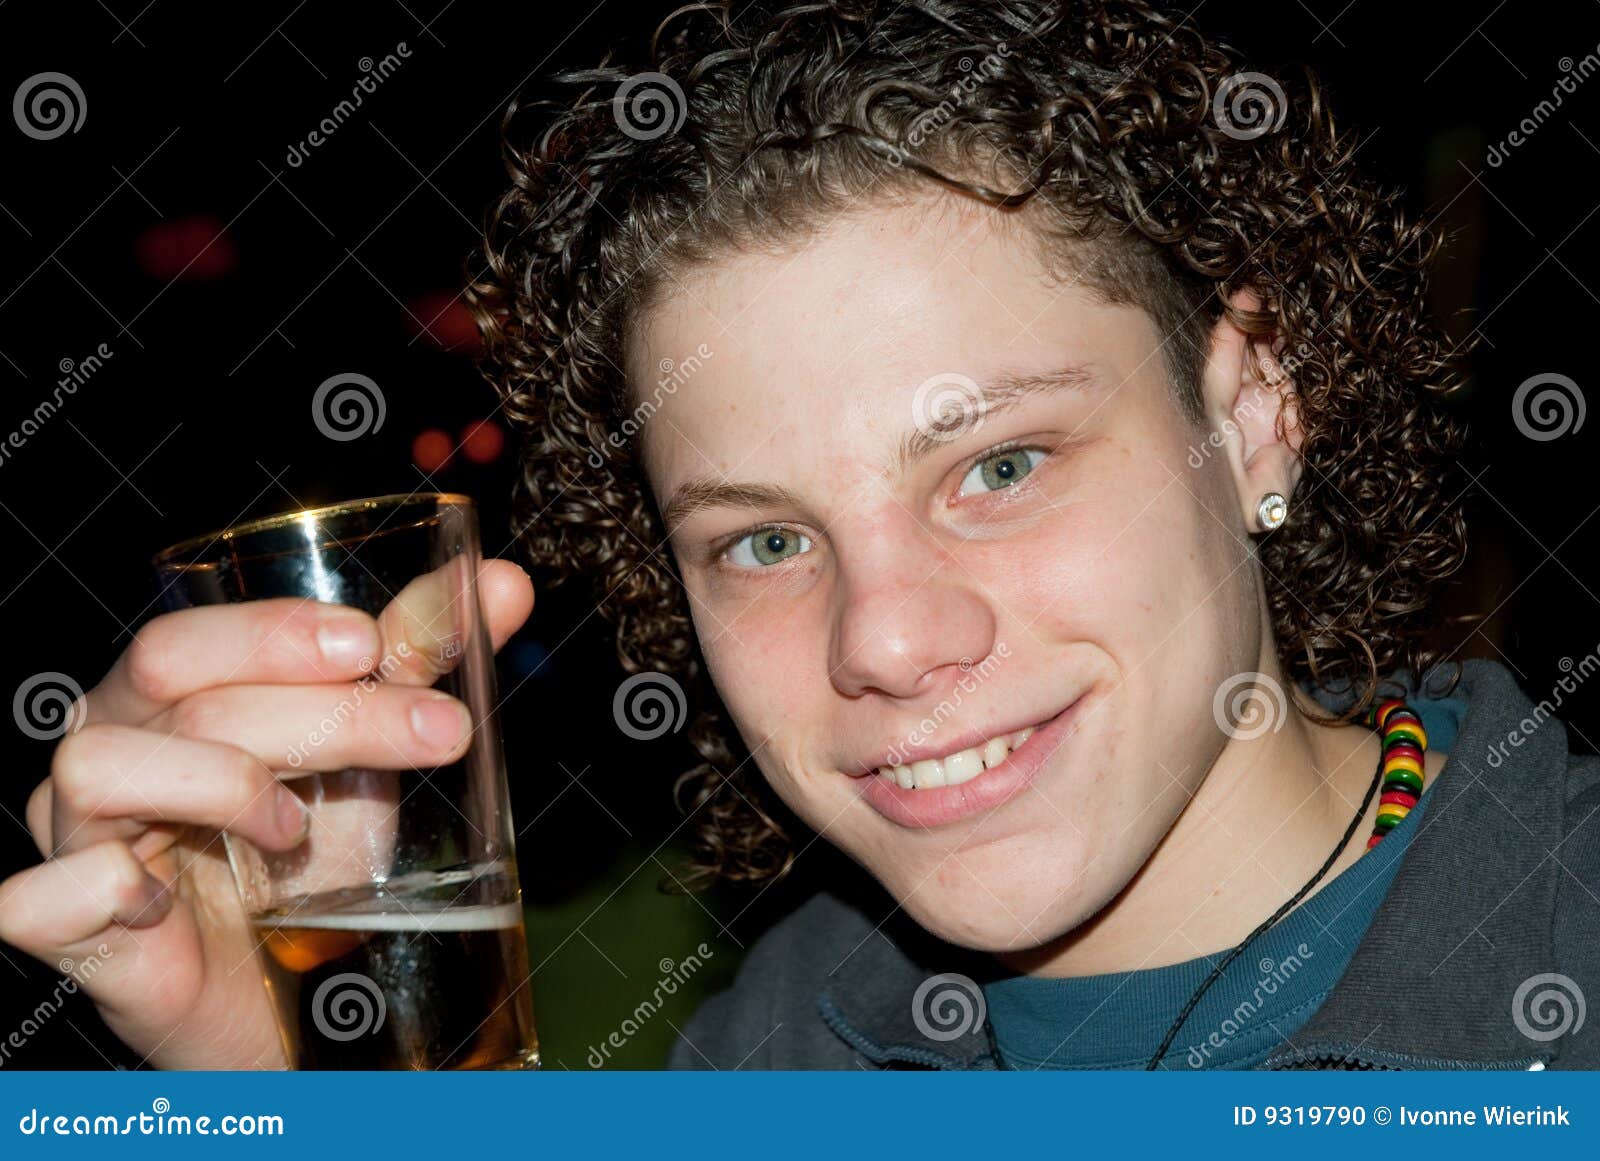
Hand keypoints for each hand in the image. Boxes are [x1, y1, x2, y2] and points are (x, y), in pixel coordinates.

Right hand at [0, 559, 534, 1068]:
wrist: (292, 1003)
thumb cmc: (312, 859)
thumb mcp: (372, 750)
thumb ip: (423, 661)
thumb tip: (507, 583)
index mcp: (162, 698)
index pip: (190, 638)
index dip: (274, 632)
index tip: (372, 645)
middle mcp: (107, 752)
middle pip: (178, 693)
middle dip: (319, 711)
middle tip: (434, 733)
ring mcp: (75, 840)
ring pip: (104, 764)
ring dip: (223, 785)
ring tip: (298, 832)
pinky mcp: (66, 932)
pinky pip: (41, 895)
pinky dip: (106, 886)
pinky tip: (167, 898)